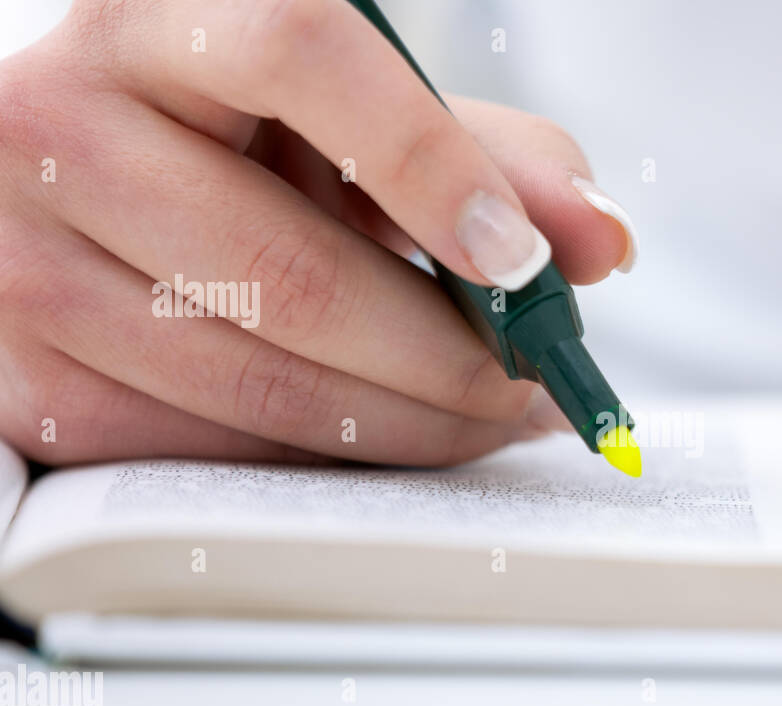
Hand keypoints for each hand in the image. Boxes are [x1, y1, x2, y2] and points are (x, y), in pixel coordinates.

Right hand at [0, 0, 633, 465]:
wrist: (70, 196)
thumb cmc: (238, 144)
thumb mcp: (358, 118)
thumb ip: (488, 156)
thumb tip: (600, 243)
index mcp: (160, 16)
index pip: (300, 51)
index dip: (431, 163)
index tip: (522, 262)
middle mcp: (60, 124)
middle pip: (297, 270)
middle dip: (452, 358)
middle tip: (533, 384)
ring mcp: (26, 264)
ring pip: (263, 385)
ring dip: (411, 427)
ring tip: (486, 419)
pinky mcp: (29, 385)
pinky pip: (218, 454)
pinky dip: (329, 461)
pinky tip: (389, 436)